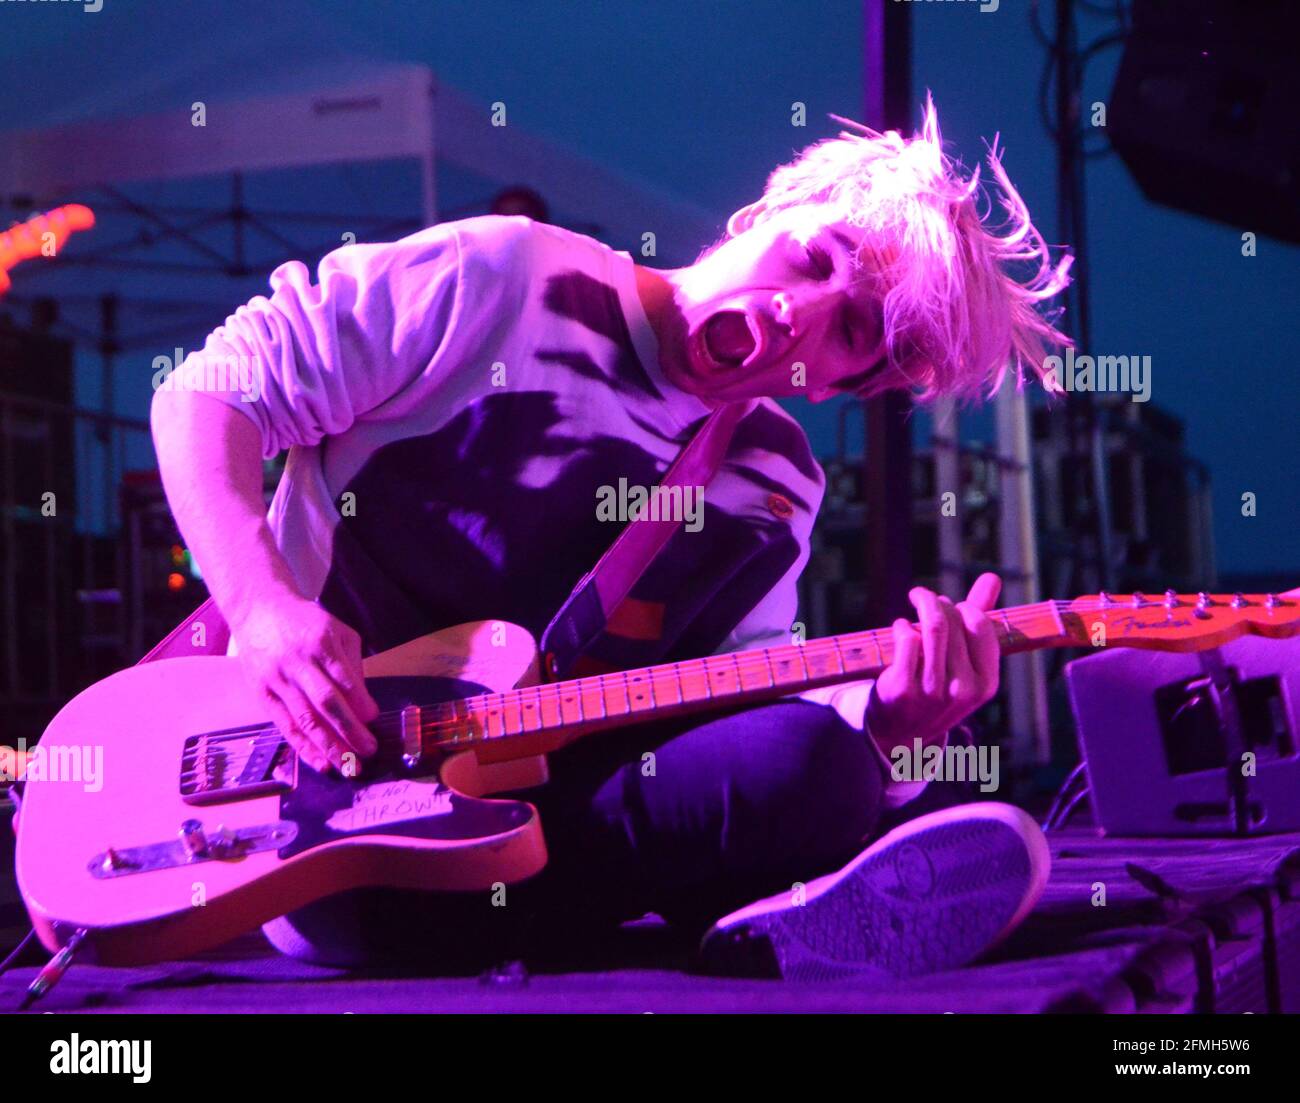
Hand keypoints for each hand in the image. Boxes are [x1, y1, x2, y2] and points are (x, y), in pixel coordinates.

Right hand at [231, 595, 379, 774]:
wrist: (259, 611)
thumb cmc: (306, 624)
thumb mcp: (338, 631)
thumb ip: (352, 665)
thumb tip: (364, 705)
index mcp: (320, 642)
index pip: (343, 677)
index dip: (359, 701)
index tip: (373, 719)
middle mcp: (297, 662)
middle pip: (325, 702)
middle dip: (349, 730)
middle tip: (368, 751)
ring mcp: (278, 680)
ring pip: (305, 719)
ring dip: (328, 746)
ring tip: (348, 766)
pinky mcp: (262, 695)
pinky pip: (285, 726)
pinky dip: (303, 747)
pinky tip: (321, 762)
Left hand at [864, 573, 1001, 754]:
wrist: (902, 733)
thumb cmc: (939, 688)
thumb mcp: (965, 664)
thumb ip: (980, 620)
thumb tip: (993, 577)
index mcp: (986, 684)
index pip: (981, 626)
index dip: (965, 608)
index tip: (953, 605)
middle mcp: (963, 689)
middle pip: (953, 622)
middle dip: (939, 602)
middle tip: (928, 598)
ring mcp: (933, 691)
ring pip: (932, 627)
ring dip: (923, 603)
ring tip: (917, 597)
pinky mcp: (903, 689)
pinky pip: (906, 640)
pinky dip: (902, 626)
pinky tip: (901, 626)